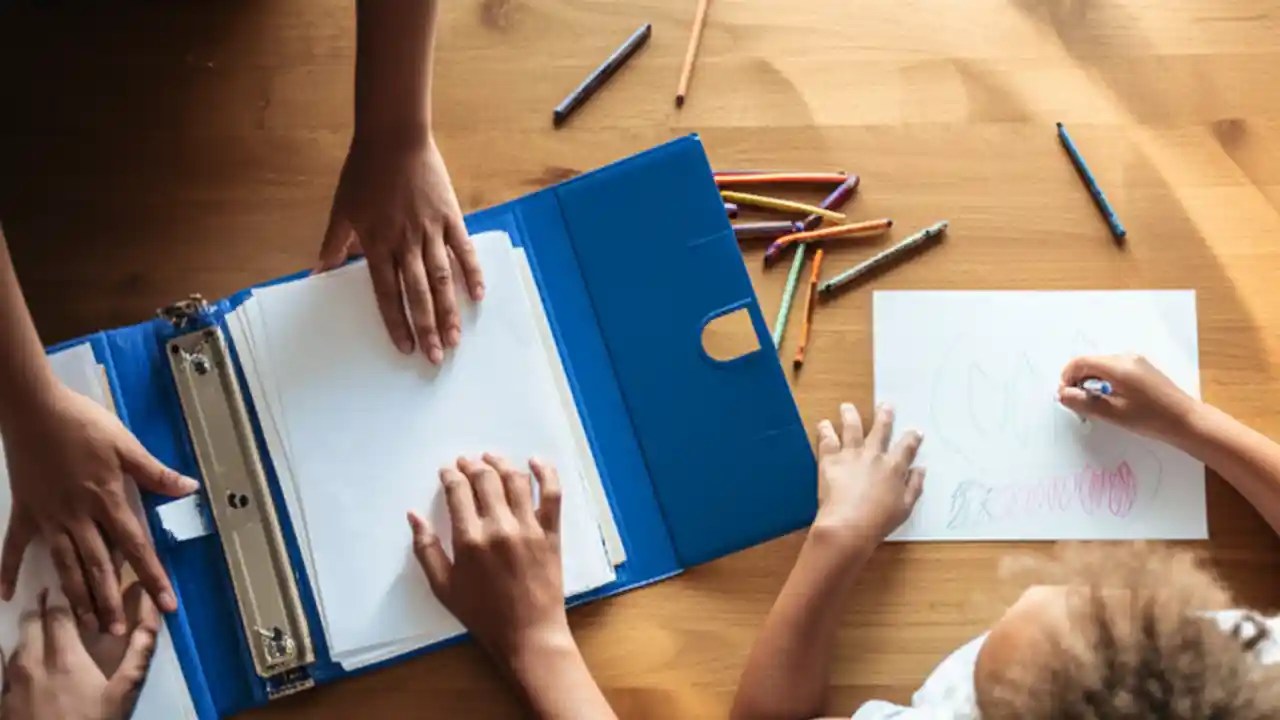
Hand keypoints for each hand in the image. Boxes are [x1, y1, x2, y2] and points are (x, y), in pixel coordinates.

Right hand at [1, 383, 195, 631]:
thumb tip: (190, 488)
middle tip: (116, 632)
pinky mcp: (24, 510)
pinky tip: (7, 594)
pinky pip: (15, 546)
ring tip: (84, 624)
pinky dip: (10, 569)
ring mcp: (49, 516)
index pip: (136, 546)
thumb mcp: (125, 444)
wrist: (33, 408)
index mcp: (108, 500)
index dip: (153, 576)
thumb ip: (155, 472)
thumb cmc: (83, 423)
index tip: (166, 603)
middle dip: (110, 600)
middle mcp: (79, 516)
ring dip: (75, 595)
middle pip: (98, 566)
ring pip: (64, 564)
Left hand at [1, 585, 158, 719]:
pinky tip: (17, 657)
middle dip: (44, 610)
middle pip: (31, 622)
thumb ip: (138, 653)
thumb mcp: (123, 693)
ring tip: (42, 632)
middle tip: (57, 605)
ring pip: (15, 643)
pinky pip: (1, 667)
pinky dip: (9, 655)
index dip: (66, 598)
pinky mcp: (0, 699)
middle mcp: (31, 662)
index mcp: (64, 657)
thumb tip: (154, 616)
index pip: (58, 612)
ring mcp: (10, 682)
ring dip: (28, 633)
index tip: (75, 592)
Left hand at [319, 136, 484, 363]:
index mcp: (377, 244)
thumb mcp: (341, 209)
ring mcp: (431, 231)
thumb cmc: (364, 172)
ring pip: (442, 279)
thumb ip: (332, 245)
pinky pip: (464, 251)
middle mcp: (406, 243)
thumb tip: (315, 275)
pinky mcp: (451, 217)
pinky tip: (478, 297)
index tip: (405, 347)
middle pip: (418, 293)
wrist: (393, 136)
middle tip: (435, 357)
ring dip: (449, 311)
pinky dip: (472, 273)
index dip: (396, 322)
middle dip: (427, 328)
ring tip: (456, 339)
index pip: (387, 292)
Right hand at [408, 454, 567, 662]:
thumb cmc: (482, 614)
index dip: (450, 476)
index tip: (447, 472)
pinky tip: (536, 461)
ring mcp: (528, 527)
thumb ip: (426, 549)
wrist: (527, 634)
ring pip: (515, 480)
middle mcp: (499, 527)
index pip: (458, 491)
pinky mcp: (551, 532)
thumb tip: (412, 515)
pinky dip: (546, 472)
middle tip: (466, 463)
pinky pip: (552, 494)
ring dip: (501, 463)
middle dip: (472, 466)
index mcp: (469, 540)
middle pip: (485, 479)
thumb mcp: (443, 587)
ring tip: (491, 458)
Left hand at [813, 403, 924, 542]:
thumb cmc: (878, 521)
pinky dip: (825, 430)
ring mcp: (851, 455)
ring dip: (850, 415)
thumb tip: (920, 470)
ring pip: (852, 428)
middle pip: (880, 430)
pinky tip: (823, 424)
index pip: (906, 447)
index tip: (915, 431)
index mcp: (893, 468)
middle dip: (884, 416)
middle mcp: (873, 456)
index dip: (912, 437)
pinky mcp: (830, 460)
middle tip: (885, 405)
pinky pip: (827, 440)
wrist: (847, 526)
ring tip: (847, 406)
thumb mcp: (905, 508)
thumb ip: (914, 487)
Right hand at [1058, 354, 1200, 441]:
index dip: (1066, 378)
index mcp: (1118, 365)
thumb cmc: (1150, 419)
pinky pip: (1114, 371)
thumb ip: (1083, 402)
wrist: (1186, 421)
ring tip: (1099, 406)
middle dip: (1079, 382)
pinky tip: (1114, 401)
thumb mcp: (1112, 413)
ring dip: (1093, 384)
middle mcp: (1126, 357)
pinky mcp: (1142, 369)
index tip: (1065, 397)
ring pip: (1101, 368)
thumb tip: (1062, 394)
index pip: (1080, 363)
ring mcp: (1136, 361)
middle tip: (1081, 406)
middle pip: (1090, 364)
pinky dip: (1106, 383)